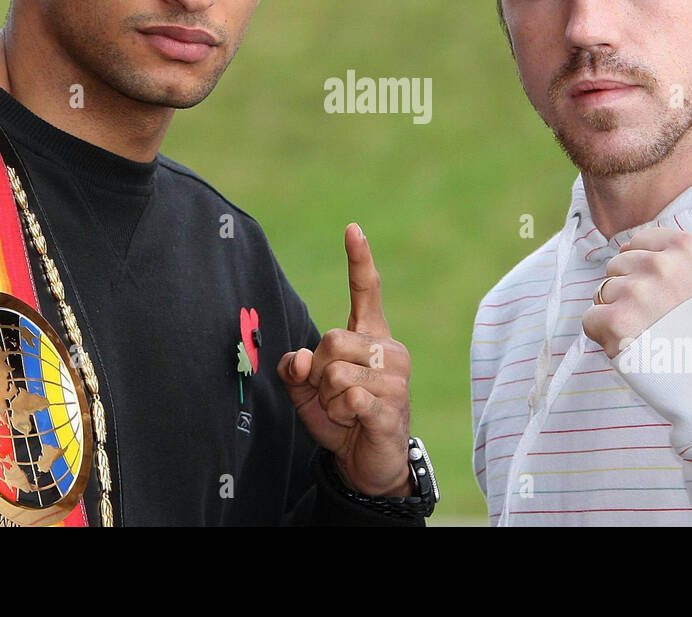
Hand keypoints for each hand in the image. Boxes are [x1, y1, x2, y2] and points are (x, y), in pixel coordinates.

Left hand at [276, 223, 412, 496]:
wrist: (368, 463)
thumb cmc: (341, 418)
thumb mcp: (307, 392)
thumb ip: (296, 368)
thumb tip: (298, 358)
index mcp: (370, 337)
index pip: (366, 291)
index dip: (359, 260)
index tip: (351, 228)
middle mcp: (388, 349)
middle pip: (331, 339)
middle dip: (317, 372)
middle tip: (332, 395)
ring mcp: (395, 378)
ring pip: (335, 372)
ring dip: (328, 399)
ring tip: (346, 412)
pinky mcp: (392, 407)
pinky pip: (351, 397)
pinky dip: (342, 412)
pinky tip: (356, 422)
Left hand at [581, 228, 691, 360]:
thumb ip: (670, 258)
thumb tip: (624, 248)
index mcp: (688, 248)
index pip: (641, 241)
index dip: (645, 270)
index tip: (664, 292)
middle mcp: (663, 264)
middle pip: (619, 264)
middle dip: (629, 289)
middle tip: (656, 317)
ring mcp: (638, 291)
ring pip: (603, 290)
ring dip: (617, 312)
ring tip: (647, 332)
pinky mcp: (617, 320)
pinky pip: (591, 317)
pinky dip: (603, 334)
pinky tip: (629, 345)